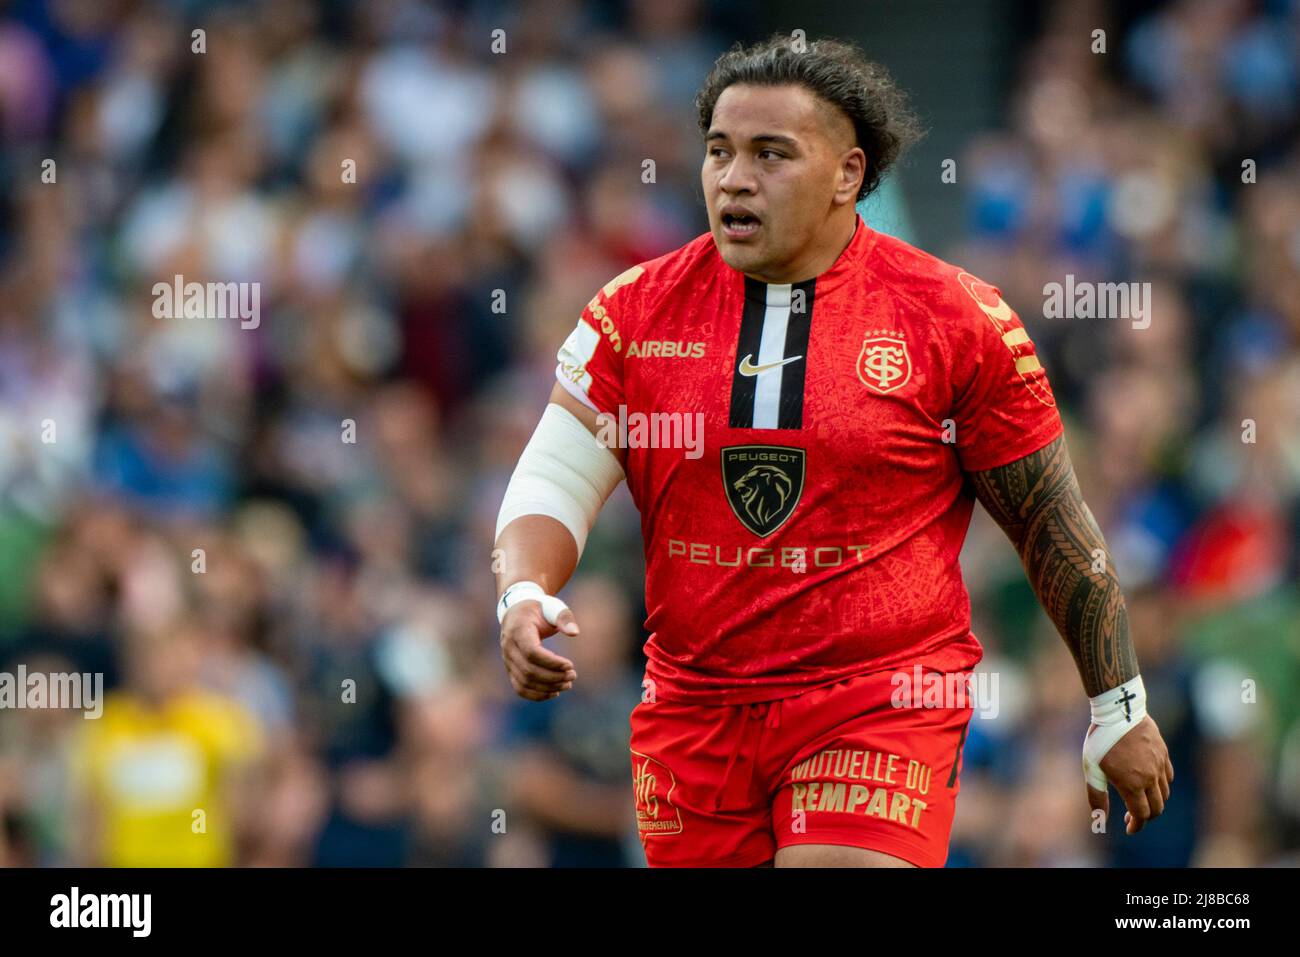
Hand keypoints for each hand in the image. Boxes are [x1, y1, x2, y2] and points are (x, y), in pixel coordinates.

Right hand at [499, 600, 578, 701]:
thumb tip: (575, 633)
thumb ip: (564, 617)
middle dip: (553, 677)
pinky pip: (520, 687)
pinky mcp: (510, 668)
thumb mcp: (553, 607)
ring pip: (524, 682)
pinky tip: (554, 692)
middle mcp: (508, 646)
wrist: (518, 611)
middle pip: (529, 670)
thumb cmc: (539, 609)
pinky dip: (536, 695)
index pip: (532, 653)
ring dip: (547, 687)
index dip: (551, 662)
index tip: (570, 664)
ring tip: (568, 684)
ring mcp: (507, 659)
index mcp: (518, 630)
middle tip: (573, 675)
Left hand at [1085, 715, 1174, 834]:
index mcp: (1132, 784)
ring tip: (1137, 799)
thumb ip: (1097, 796)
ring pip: (1164, 794)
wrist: (1118, 710)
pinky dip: (1161, 786)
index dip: (1136, 826)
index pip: (1141, 815)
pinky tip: (1148, 782)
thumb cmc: (1100, 740)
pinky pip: (1168, 777)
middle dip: (1145, 817)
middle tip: (1130, 816)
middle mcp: (1150, 777)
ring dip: (1154, 802)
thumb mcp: (1092, 770)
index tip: (1129, 829)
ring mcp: (1160, 765)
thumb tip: (1100, 820)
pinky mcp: (1164, 754)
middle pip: (1157, 808)